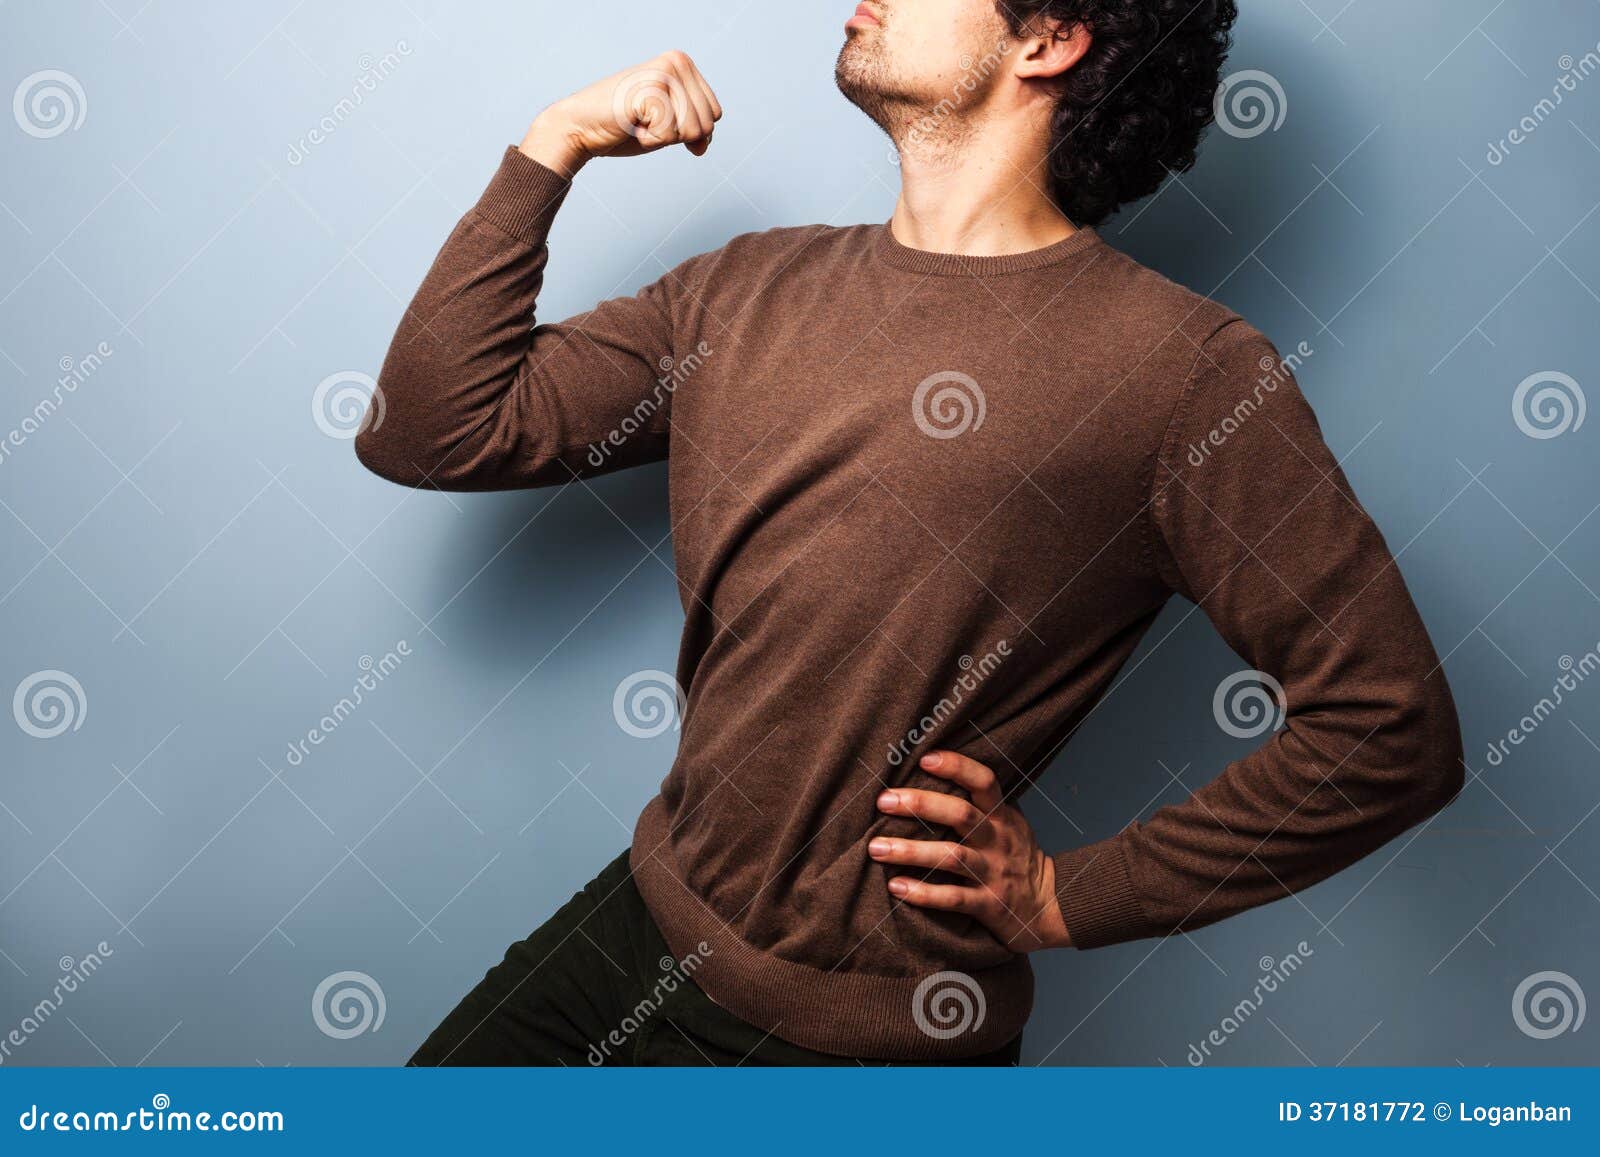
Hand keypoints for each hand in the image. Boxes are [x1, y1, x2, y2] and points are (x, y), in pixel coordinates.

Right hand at [519, 51, 722, 176]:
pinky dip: (650, 140)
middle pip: (707, 123)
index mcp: (683, 64)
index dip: (689, 131)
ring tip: (638, 121)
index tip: (657, 119)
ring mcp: (665, 73)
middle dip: (677, 135)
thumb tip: (705, 143)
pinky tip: (631, 123)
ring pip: (693, 130)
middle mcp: (677, 61)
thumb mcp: (667, 127)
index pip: (714, 114)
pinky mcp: (652, 90)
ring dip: (663, 137)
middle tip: (645, 121)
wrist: (580, 127)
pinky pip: (670, 135)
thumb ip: (692, 129)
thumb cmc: (622, 127)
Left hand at [870, 751, 1071, 951]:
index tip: (924, 758)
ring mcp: (993, 873)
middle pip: (961, 815)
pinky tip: (896, 886)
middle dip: (920, 805)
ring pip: (952, 858)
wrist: (1048, 906)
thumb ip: (979, 804)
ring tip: (876, 848)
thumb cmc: (1016, 857)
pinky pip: (953, 898)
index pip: (984, 782)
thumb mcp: (1008, 823)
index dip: (957, 767)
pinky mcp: (988, 905)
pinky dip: (923, 893)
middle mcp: (998, 841)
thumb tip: (930, 774)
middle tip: (884, 800)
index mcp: (1002, 816)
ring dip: (911, 851)